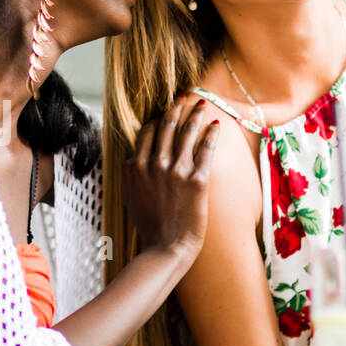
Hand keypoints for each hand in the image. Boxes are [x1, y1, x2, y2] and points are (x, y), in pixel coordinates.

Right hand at [121, 95, 218, 259]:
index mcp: (136, 166)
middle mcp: (154, 164)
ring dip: (195, 115)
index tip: (165, 112)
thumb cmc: (148, 226)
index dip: (157, 119)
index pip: (147, 132)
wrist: (165, 247)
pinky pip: (205, 150)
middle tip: (184, 97)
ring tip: (202, 105)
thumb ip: (130, 174)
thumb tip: (132, 159)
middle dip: (176, 108)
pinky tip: (217, 125)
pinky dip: (211, 135)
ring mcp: (176, 171)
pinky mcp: (197, 180)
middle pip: (166, 126)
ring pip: (186, 133)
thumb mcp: (129, 197)